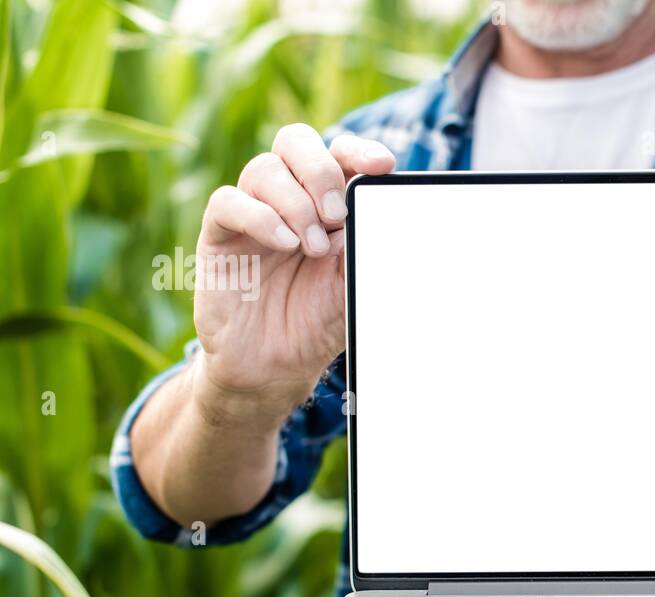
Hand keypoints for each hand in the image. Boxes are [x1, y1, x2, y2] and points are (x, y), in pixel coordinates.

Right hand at [191, 123, 395, 424]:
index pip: (340, 152)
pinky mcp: (220, 235)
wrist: (275, 366)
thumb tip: (403, 218)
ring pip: (264, 168)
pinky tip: (284, 243)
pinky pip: (228, 201)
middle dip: (321, 170)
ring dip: (295, 203)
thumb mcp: (358, 282)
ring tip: (312, 247)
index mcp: (327, 202)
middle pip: (295, 141)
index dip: (360, 150)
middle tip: (336, 214)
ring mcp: (252, 213)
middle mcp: (289, 198)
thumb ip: (372, 245)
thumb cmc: (319, 321)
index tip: (382, 166)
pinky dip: (259, 216)